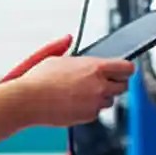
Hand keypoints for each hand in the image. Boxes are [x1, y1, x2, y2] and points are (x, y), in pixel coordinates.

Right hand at [15, 54, 134, 125]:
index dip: (125, 69)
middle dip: (115, 84)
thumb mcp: (52, 57)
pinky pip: (96, 112)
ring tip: (81, 93)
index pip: (127, 68)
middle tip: (102, 82)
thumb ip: (64, 47)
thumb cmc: (38, 79)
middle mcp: (100, 86)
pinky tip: (73, 102)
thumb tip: (68, 38)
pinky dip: (89, 108)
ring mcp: (95, 103)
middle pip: (123, 86)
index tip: (121, 70)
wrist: (28, 101)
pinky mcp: (89, 116)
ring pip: (110, 100)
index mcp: (95, 67)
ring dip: (101, 97)